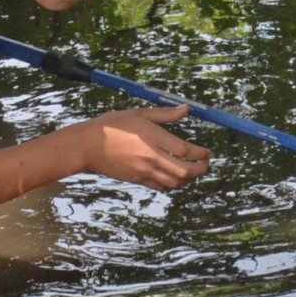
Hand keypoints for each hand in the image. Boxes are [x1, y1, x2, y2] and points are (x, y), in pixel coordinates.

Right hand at [77, 106, 210, 189]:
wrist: (87, 146)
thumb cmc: (113, 125)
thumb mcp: (139, 113)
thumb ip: (165, 114)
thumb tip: (186, 109)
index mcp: (152, 138)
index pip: (185, 150)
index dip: (201, 153)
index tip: (208, 152)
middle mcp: (150, 157)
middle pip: (184, 171)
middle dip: (201, 170)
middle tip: (206, 163)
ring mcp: (144, 171)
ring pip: (175, 183)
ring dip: (190, 179)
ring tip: (195, 170)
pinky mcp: (137, 179)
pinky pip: (161, 187)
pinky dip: (174, 184)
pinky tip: (176, 177)